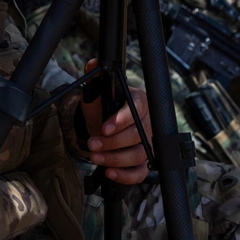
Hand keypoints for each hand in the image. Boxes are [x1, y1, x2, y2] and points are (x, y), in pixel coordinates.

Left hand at [79, 58, 153, 184]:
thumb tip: (93, 64)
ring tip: (95, 156)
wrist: (101, 125)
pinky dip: (125, 175)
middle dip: (112, 142)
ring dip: (115, 159)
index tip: (104, 128)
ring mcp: (148, 143)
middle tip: (92, 143)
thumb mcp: (96, 91)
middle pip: (138, 135)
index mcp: (139, 101)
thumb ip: (94, 77)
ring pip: (138, 155)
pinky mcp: (143, 161)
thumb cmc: (103, 107)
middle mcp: (147, 122)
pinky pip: (140, 172)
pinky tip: (109, 172)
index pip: (137, 108)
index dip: (122, 119)